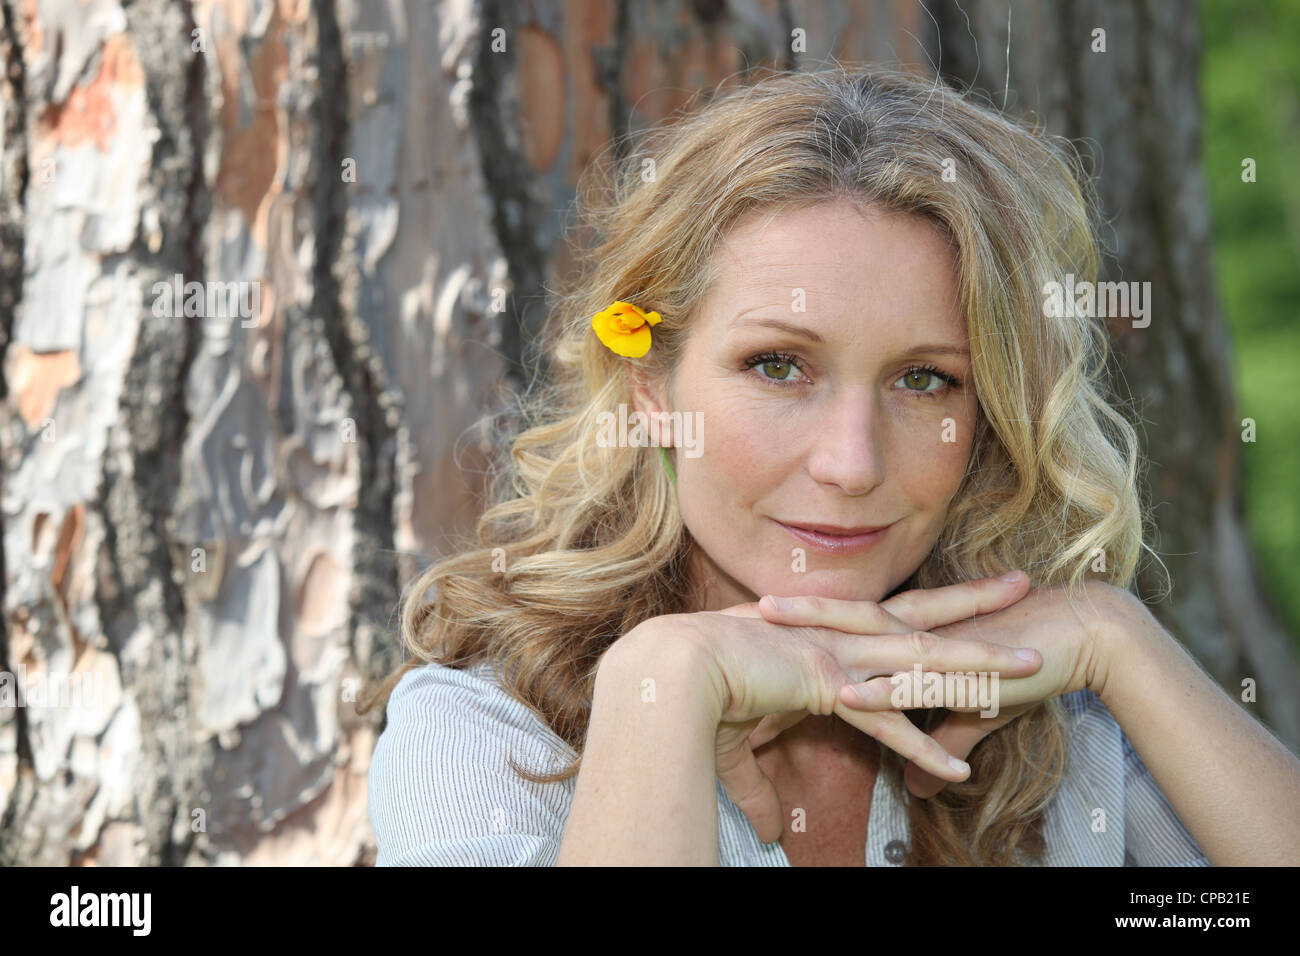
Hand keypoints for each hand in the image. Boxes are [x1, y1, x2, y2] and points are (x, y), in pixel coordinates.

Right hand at [676, 573, 1043, 841]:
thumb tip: (767, 829)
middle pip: (924, 618)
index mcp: (825, 633)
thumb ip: (758, 784)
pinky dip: (923, 752)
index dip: (932, 605)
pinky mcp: (829, 691)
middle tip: (1022, 586)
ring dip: (982, 667)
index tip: (968, 596)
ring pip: (926, 663)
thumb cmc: (699, 687)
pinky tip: (959, 774)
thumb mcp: (735, 740)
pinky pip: (888, 727)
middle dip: (976, 604)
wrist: (673, 668)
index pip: (893, 616)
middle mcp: (840, 638)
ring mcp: (841, 661)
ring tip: (1033, 667)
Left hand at [759, 578, 1120, 798]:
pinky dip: (880, 692)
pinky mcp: (963, 671)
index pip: (847, 620)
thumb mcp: (972, 706)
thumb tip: (920, 779)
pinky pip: (914, 684)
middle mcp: (915, 632)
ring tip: (768, 626)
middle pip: (841, 617)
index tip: (755, 613)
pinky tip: (846, 698)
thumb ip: (940, 738)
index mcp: (911, 632)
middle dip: (791, 611)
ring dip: (816, 632)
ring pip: (865, 637)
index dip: (805, 617)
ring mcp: (935, 647)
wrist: (1084, 634)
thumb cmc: (1025, 663)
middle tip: (739, 604)